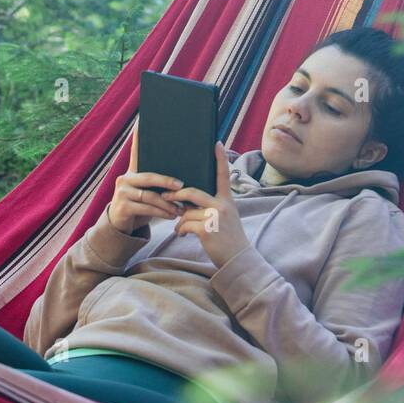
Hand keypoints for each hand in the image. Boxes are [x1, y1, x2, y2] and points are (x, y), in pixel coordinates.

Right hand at [107, 120, 186, 235]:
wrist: (121, 225)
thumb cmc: (141, 205)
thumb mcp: (149, 192)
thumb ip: (159, 183)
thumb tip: (184, 176)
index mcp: (133, 171)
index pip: (136, 151)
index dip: (138, 136)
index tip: (141, 120)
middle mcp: (125, 178)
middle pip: (149, 177)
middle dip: (167, 181)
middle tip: (181, 185)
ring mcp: (122, 192)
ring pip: (149, 196)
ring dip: (167, 203)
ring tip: (181, 208)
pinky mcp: (122, 206)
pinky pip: (146, 208)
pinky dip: (161, 212)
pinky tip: (171, 216)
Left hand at [171, 141, 251, 267]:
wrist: (238, 260)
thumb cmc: (228, 239)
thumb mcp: (224, 218)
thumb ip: (209, 207)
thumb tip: (185, 203)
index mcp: (227, 200)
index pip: (223, 175)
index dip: (220, 159)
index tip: (216, 143)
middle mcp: (223, 205)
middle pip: (193, 192)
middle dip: (176, 195)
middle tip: (165, 197)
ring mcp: (216, 217)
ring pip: (186, 212)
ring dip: (180, 220)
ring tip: (180, 227)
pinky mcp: (208, 230)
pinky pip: (185, 224)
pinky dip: (181, 230)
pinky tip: (182, 235)